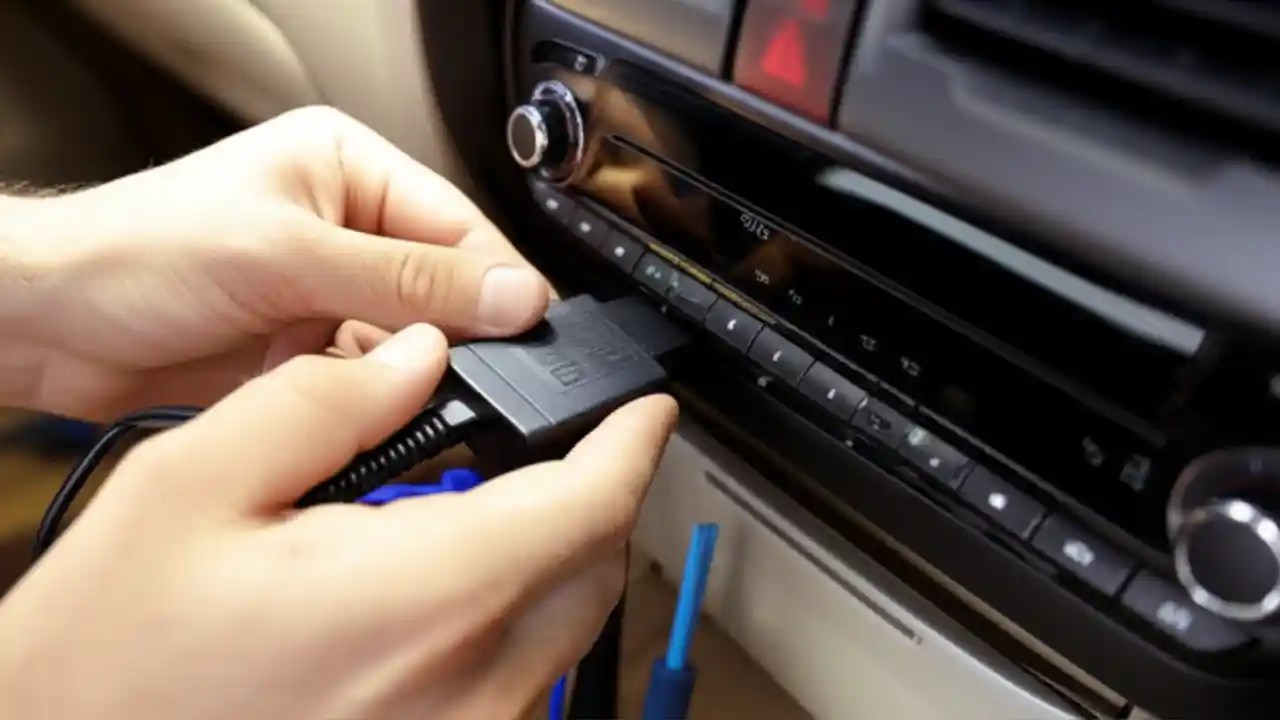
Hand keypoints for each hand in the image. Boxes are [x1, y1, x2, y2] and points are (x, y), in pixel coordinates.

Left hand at [0, 106, 550, 420]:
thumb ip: (406, 279)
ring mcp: (329, 290)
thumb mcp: (286, 255)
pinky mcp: (309, 346)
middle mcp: (347, 225)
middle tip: (459, 371)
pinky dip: (371, 397)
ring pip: (412, 340)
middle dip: (450, 333)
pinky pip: (372, 377)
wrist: (51, 327)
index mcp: (350, 167)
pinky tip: (355, 405)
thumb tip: (510, 295)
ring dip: (403, 370)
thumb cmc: (136, 255)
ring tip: (386, 387)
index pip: (458, 225)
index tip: (523, 332)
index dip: (493, 282)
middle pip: (443, 286)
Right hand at [0, 324, 678, 718]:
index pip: (586, 506)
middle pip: (592, 569)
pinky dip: (518, 615)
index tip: (643, 410)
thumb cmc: (107, 660)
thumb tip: (412, 361)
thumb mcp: (191, 489)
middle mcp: (462, 682)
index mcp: (420, 598)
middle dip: (598, 494)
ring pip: (564, 630)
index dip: (630, 445)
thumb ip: (321, 406)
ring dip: (560, 554)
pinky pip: (519, 681)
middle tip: (574, 444)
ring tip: (506, 500)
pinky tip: (453, 585)